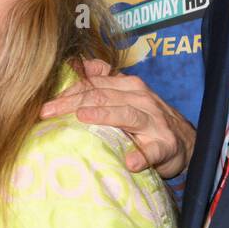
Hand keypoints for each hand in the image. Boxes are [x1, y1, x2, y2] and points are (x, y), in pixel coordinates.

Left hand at [39, 58, 195, 177]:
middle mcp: (140, 98)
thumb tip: (76, 66)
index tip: (44, 105)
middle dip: (72, 103)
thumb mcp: (124, 97)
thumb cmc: (145, 120)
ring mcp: (154, 121)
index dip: (66, 93)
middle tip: (47, 112)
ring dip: (105, 115)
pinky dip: (142, 155)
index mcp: (127, 86)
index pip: (92, 85)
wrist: (184, 141)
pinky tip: (130, 161)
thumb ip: (101, 83)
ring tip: (84, 118)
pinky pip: (153, 151)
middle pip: (102, 96)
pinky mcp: (165, 145)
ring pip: (126, 114)